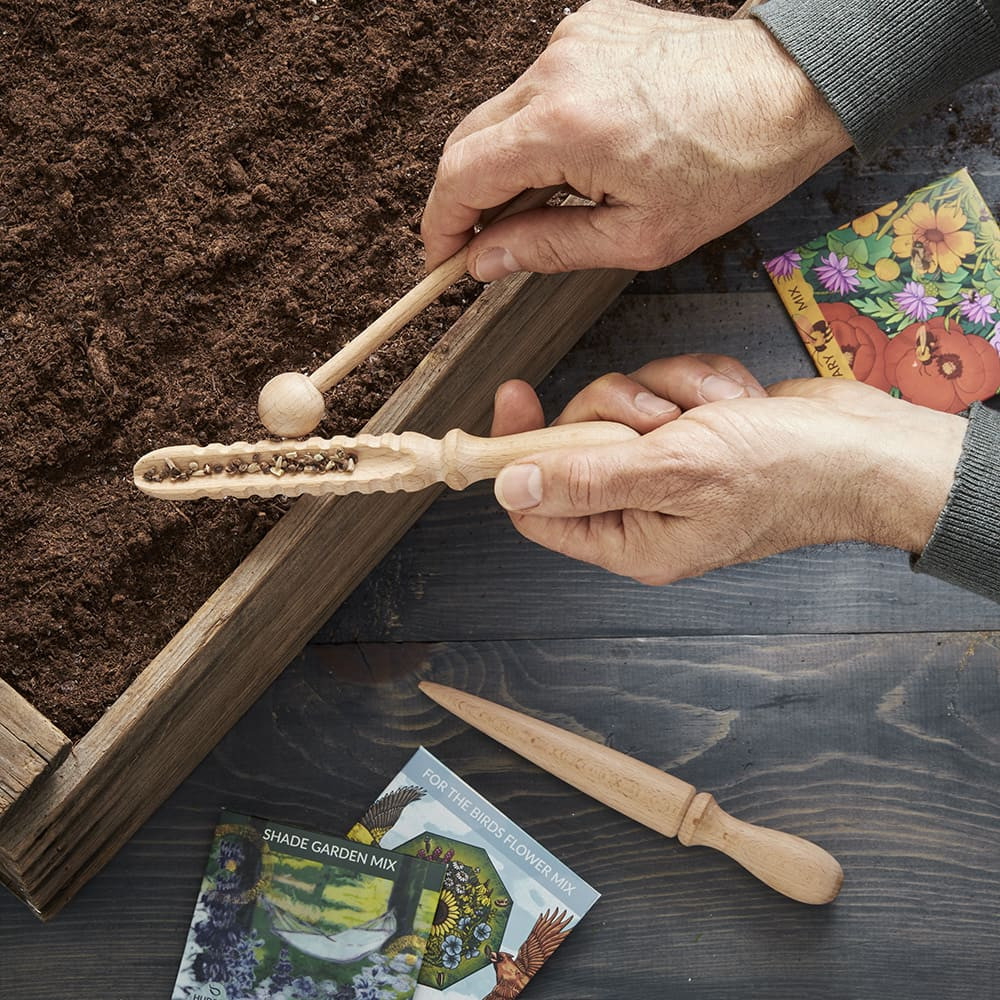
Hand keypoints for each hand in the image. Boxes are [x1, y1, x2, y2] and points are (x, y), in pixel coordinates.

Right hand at [421, 0, 850, 277]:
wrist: (789, 90)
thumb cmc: (729, 167)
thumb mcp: (639, 237)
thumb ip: (548, 247)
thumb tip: (484, 260)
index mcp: (566, 126)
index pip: (462, 176)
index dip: (441, 225)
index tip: (443, 258)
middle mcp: (557, 70)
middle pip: (468, 140)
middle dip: (465, 198)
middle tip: (484, 243)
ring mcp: (571, 39)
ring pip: (501, 113)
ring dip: (507, 162)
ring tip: (549, 201)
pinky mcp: (589, 25)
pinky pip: (538, 85)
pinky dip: (541, 126)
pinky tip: (580, 154)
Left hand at [489, 357, 966, 583]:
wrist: (865, 447)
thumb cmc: (786, 471)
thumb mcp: (677, 470)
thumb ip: (588, 479)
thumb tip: (510, 488)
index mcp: (632, 541)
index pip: (539, 507)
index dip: (521, 452)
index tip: (515, 397)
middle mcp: (644, 510)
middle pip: (577, 444)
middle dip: (618, 410)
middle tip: (661, 417)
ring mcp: (669, 469)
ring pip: (622, 406)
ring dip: (669, 392)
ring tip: (716, 413)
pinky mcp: (691, 433)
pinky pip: (663, 387)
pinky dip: (698, 383)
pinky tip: (735, 402)